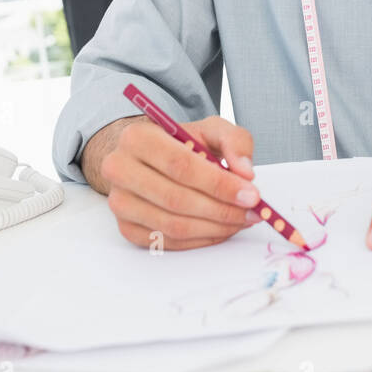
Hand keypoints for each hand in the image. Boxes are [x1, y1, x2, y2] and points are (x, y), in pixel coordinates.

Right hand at [97, 115, 259, 250]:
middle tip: (252, 212)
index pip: (180, 165)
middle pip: (176, 199)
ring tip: (241, 221)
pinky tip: (221, 229)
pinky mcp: (126, 227)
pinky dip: (200, 240)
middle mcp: (119, 169)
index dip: (219, 184)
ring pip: (172, 225)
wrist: (149, 158)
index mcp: (137, 137)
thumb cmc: (182, 143)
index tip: (251, 195)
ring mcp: (119, 202)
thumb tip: (246, 173)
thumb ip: (235, 142)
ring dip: (214, 228)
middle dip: (221, 210)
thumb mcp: (211, 129)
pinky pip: (168, 242)